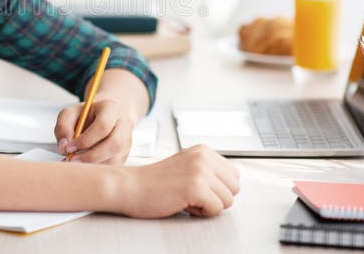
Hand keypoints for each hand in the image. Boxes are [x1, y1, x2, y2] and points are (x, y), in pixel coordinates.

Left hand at [54, 99, 134, 163]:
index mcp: (111, 108)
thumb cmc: (85, 116)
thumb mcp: (70, 113)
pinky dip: (96, 168)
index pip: (103, 126)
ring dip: (93, 164)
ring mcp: (127, 141)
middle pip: (114, 144)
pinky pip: (112, 167)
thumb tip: (64, 145)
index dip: (85, 140)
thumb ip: (63, 126)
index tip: (68, 148)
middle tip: (72, 160)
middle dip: (90, 156)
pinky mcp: (124, 155)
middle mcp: (124, 124)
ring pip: (114, 159)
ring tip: (75, 163)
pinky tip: (83, 165)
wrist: (102, 117)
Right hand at [119, 144, 239, 218]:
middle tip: (191, 195)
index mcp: (203, 150)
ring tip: (186, 198)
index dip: (217, 188)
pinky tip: (183, 204)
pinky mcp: (195, 187)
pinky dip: (201, 213)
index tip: (197, 187)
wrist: (130, 186)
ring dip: (207, 206)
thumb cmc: (154, 182)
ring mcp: (199, 171)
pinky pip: (216, 210)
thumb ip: (208, 170)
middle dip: (216, 198)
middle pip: (234, 188)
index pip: (234, 175)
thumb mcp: (186, 166)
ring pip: (227, 200)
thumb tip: (232, 184)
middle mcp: (203, 157)